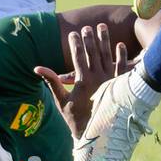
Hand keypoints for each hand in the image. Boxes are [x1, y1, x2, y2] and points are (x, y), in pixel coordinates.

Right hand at [35, 23, 127, 137]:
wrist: (97, 134)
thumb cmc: (77, 119)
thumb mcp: (61, 100)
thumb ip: (52, 82)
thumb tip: (37, 68)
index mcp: (83, 81)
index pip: (78, 57)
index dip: (75, 43)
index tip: (72, 33)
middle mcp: (98, 77)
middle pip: (93, 53)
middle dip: (89, 38)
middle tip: (86, 27)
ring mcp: (111, 80)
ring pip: (108, 56)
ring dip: (105, 41)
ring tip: (102, 27)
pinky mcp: (120, 85)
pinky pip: (122, 67)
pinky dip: (121, 56)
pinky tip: (120, 45)